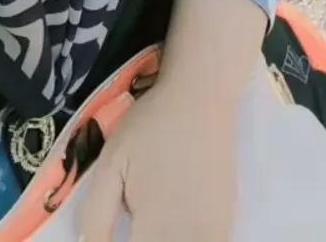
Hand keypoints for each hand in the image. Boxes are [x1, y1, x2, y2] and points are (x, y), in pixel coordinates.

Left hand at [79, 76, 236, 241]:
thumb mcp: (110, 165)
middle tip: (133, 222)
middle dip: (144, 240)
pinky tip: (176, 225)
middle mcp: (188, 238)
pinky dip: (192, 237)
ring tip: (151, 222)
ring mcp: (214, 232)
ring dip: (166, 240)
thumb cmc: (150, 127)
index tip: (111, 235)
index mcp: (153, 230)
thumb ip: (97, 217)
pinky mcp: (228, 220)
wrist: (201, 98)